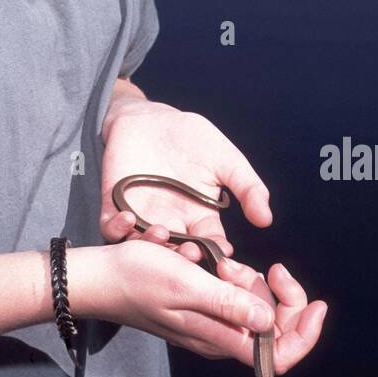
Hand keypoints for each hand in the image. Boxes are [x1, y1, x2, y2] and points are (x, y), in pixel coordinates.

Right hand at [98, 240, 327, 374]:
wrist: (98, 277)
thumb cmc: (137, 280)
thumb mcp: (187, 285)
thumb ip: (230, 304)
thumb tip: (270, 323)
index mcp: (222, 338)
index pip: (281, 356)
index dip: (305, 333)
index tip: (316, 302)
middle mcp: (220, 336)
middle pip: (271, 324)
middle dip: (269, 291)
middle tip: (243, 266)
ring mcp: (209, 321)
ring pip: (250, 302)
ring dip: (242, 276)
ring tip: (216, 258)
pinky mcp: (198, 305)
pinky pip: (228, 291)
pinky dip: (225, 272)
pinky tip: (203, 257)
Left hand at [99, 99, 271, 264]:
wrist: (149, 117)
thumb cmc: (191, 137)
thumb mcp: (226, 159)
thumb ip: (247, 187)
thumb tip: (265, 219)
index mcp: (200, 218)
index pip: (212, 246)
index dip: (217, 255)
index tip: (223, 254)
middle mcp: (173, 224)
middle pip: (178, 255)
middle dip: (185, 259)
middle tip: (191, 252)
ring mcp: (143, 217)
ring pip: (146, 247)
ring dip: (153, 247)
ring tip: (162, 233)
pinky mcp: (115, 205)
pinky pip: (112, 227)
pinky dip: (117, 228)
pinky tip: (128, 218)